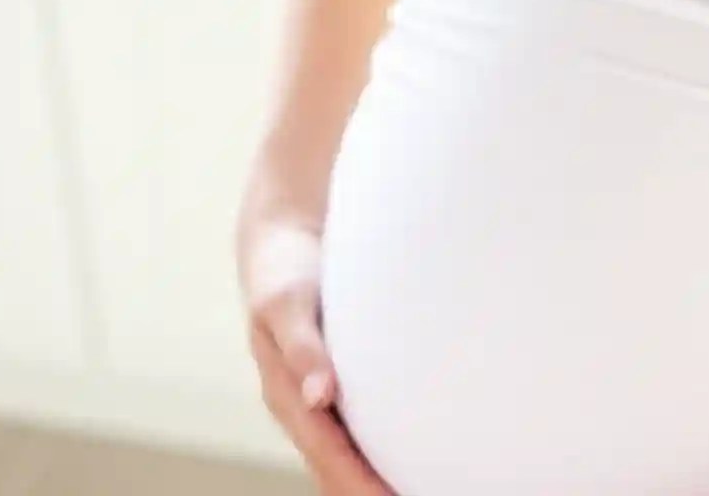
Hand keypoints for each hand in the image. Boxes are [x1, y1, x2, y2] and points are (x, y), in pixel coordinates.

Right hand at [241, 224, 392, 495]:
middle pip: (337, 469)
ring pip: (350, 456)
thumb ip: (302, 348)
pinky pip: (362, 429)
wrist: (282, 238)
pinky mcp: (339, 385)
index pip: (328, 455)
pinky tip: (418, 459)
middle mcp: (303, 406)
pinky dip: (384, 451)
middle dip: (371, 491)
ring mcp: (320, 399)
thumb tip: (319, 397)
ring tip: (426, 487)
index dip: (359, 483)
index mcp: (285, 394)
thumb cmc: (284, 269)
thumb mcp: (286, 301)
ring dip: (378, 479)